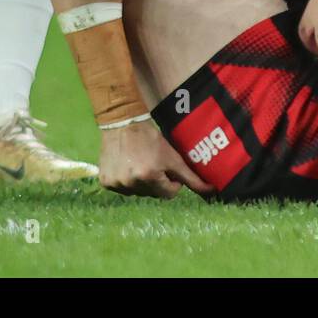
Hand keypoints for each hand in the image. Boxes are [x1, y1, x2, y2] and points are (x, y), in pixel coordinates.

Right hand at [98, 119, 213, 198]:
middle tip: (153, 164)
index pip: (169, 194)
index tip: (168, 169)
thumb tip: (212, 191)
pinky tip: (126, 165)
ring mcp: (117, 184)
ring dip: (141, 182)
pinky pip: (122, 190)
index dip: (172, 182)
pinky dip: (125, 181)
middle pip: (152, 194)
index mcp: (150, 177)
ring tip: (139, 163)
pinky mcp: (106, 182)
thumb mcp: (173, 157)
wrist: (122, 124)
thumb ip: (192, 178)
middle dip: (157, 182)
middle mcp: (132, 183)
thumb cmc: (152, 139)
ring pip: (137, 193)